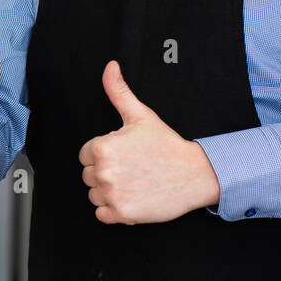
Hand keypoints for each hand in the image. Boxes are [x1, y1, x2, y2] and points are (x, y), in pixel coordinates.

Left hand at [79, 61, 219, 224]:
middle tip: (132, 168)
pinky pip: (101, 214)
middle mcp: (103, 172)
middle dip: (106, 172)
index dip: (104, 153)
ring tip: (133, 182)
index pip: (85, 154)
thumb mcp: (140, 115)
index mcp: (102, 147)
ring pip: (94, 195)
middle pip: (88, 175)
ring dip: (108, 192)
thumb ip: (118, 91)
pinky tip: (132, 197)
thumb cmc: (166, 145)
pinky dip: (113, 210)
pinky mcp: (121, 214)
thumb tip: (110, 67)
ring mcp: (111, 195)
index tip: (125, 154)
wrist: (195, 174)